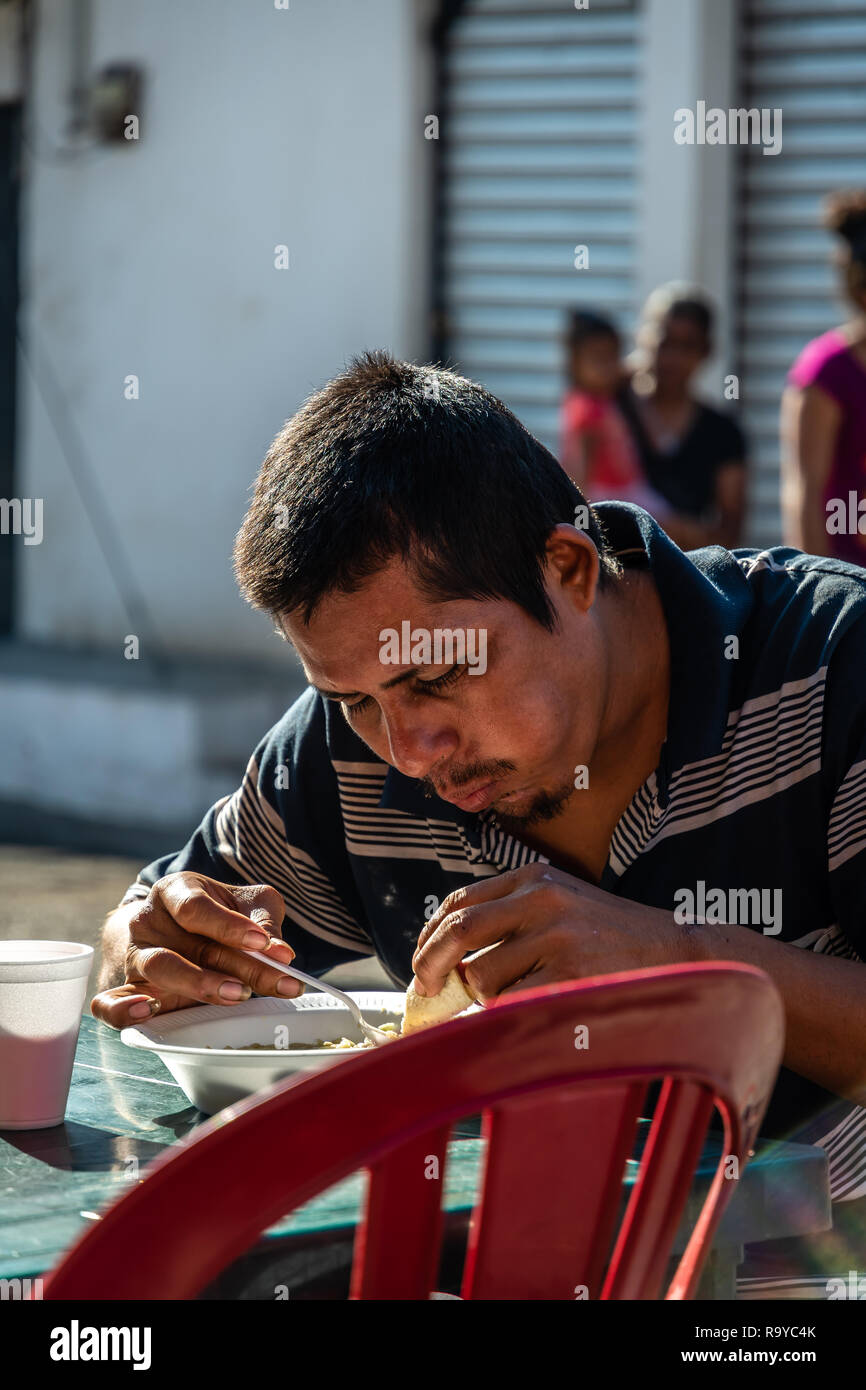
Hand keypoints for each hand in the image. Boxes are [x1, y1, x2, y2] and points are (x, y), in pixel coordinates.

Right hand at [90, 872, 301, 1029]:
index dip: (230, 926)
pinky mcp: (126, 988)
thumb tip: (281, 952)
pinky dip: (124, 1009)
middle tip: (274, 981)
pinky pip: (110, 1001)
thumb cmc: (217, 913)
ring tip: (237, 994)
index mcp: (175, 891)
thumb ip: (264, 922)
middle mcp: (149, 920)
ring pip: (161, 969)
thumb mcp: (247, 904)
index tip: (263, 943)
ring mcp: (135, 955)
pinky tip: (149, 1010)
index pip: (196, 906)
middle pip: (190, 945)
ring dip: (200, 984)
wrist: (171, 929)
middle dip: (239, 966)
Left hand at [411, 863, 688, 1000]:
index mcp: (535, 878)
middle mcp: (543, 898)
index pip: (460, 902)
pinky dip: (511, 1016)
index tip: (421, 962)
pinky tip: (538, 1011)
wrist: (681, 953)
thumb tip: (450, 960)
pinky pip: (512, 1004)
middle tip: (426, 990)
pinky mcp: (569, 974)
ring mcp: (557, 935)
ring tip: (526, 998)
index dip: (430, 935)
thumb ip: (512, 919)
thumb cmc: (616, 939)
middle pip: (460, 931)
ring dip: (489, 999)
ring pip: (484, 976)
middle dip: (431, 965)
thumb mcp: (564, 907)